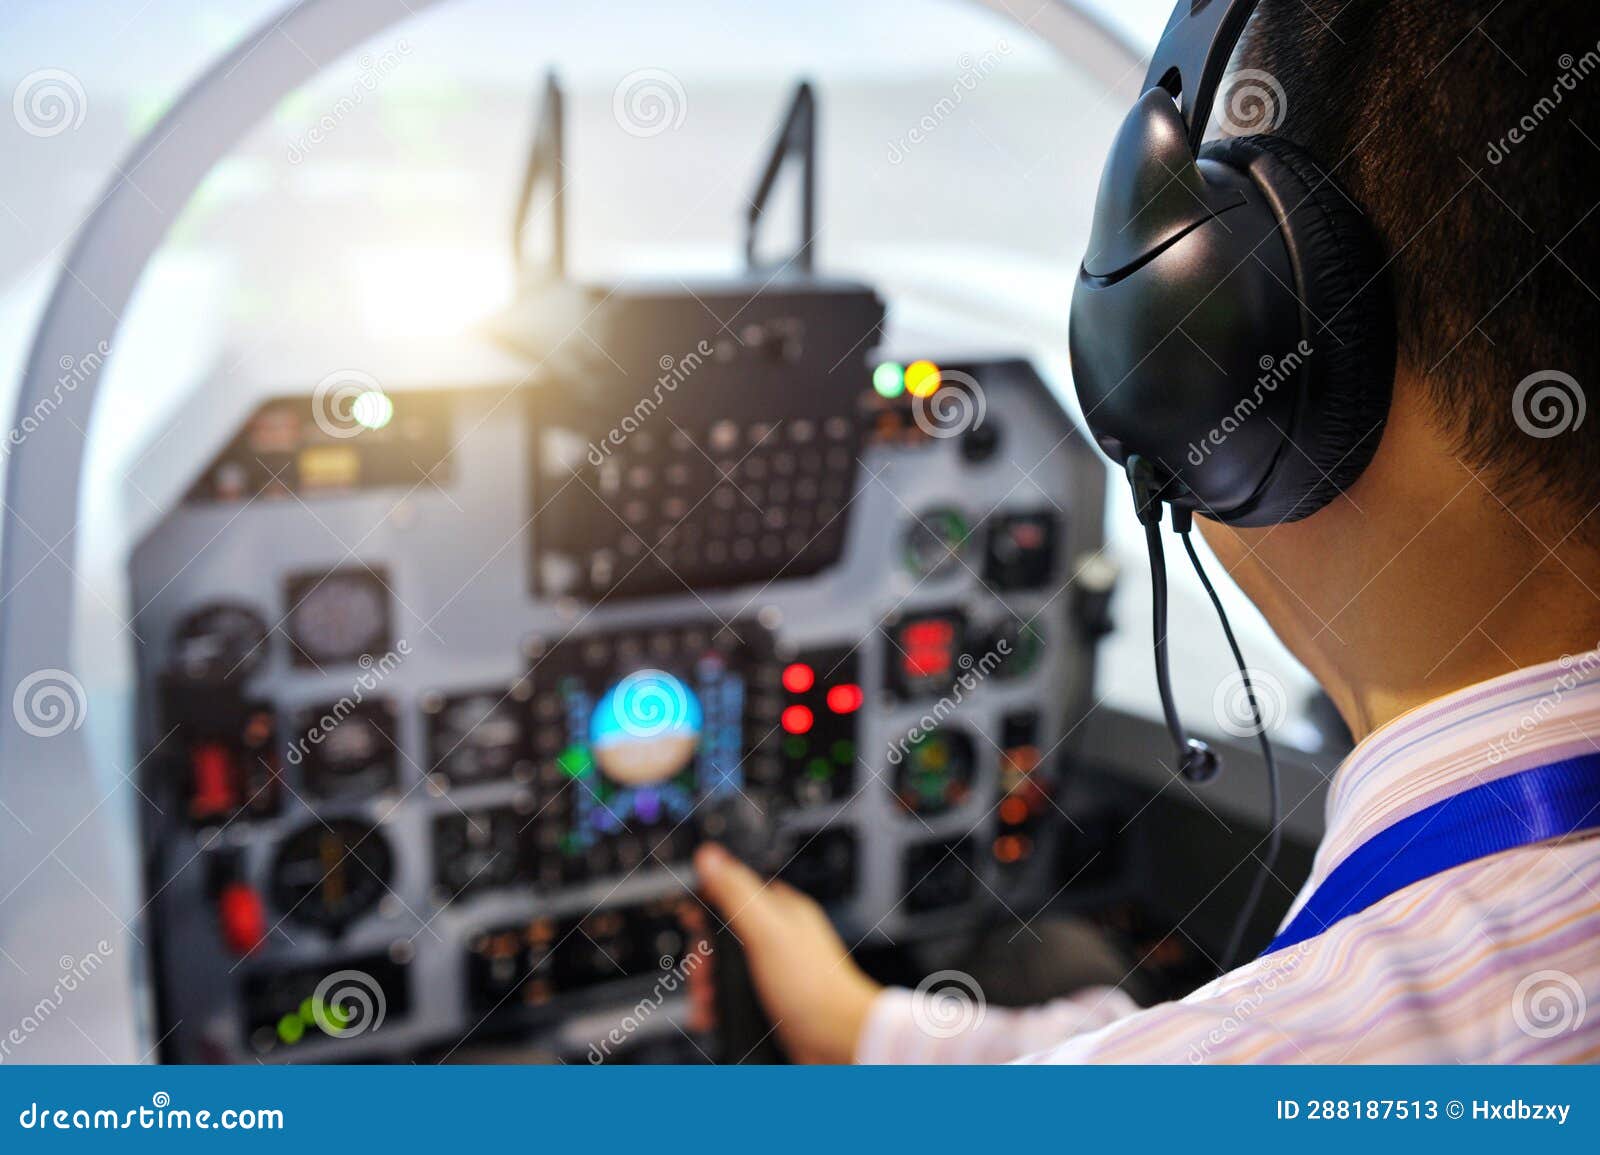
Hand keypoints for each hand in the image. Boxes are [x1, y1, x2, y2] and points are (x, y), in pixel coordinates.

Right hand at [694, 843, 881, 1063]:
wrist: (837, 1042)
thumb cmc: (814, 986)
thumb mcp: (767, 932)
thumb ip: (737, 893)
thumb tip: (711, 857)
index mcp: (781, 911)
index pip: (737, 890)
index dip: (709, 902)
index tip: (690, 917)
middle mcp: (779, 938)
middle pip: (726, 934)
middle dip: (704, 954)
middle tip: (700, 970)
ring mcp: (775, 970)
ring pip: (727, 968)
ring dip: (707, 983)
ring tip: (704, 998)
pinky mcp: (770, 1000)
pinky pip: (734, 996)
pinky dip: (717, 1005)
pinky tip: (710, 1014)